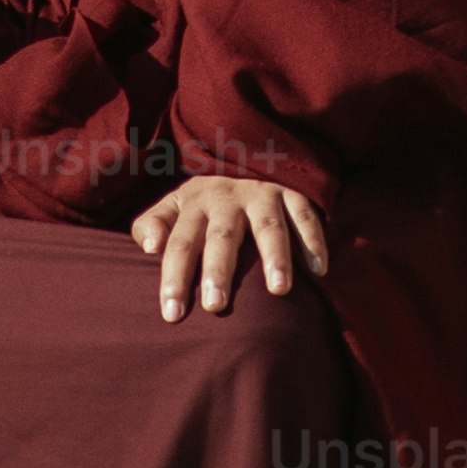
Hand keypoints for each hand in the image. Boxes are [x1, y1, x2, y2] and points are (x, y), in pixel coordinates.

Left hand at [134, 171, 329, 322]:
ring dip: (275, 256)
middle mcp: (228, 197)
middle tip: (215, 306)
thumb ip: (152, 223)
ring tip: (279, 291)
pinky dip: (314, 241)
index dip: (174, 277)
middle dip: (218, 270)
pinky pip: (306, 215)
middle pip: (222, 236)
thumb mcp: (174, 204)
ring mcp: (263, 193)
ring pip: (269, 226)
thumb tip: (148, 247)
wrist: (245, 152)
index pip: (180, 243)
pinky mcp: (294, 191)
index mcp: (194, 203)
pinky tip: (319, 271)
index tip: (172, 315)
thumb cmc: (206, 199)